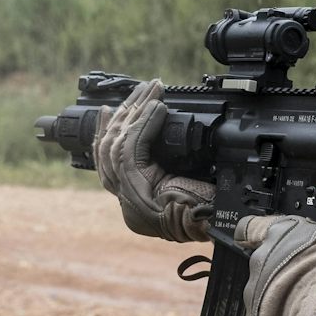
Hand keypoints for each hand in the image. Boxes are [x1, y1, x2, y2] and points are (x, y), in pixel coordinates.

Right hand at [95, 79, 215, 242]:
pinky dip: (143, 124)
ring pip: (117, 143)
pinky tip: (156, 107)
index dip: (104, 132)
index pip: (106, 160)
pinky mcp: (135, 186)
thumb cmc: (207, 211)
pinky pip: (132, 147)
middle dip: (123, 114)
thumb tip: (168, 129)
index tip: (106, 109)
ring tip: (149, 90)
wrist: (212, 226)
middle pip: (108, 147)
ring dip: (135, 111)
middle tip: (139, 89)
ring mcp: (127, 194)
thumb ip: (169, 163)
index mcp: (133, 198)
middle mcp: (124, 197)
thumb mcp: (184, 182)